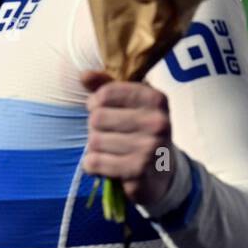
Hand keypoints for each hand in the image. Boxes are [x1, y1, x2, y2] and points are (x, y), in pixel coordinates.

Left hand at [81, 71, 175, 207]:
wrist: (162, 171)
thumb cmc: (139, 130)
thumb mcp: (129, 103)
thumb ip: (106, 85)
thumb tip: (84, 75)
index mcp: (155, 99)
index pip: (106, 93)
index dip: (95, 102)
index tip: (101, 108)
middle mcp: (157, 122)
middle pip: (97, 118)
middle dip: (94, 127)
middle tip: (108, 133)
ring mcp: (150, 147)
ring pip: (94, 141)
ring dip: (95, 147)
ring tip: (110, 149)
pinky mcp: (138, 170)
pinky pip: (95, 162)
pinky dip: (93, 165)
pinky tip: (107, 165)